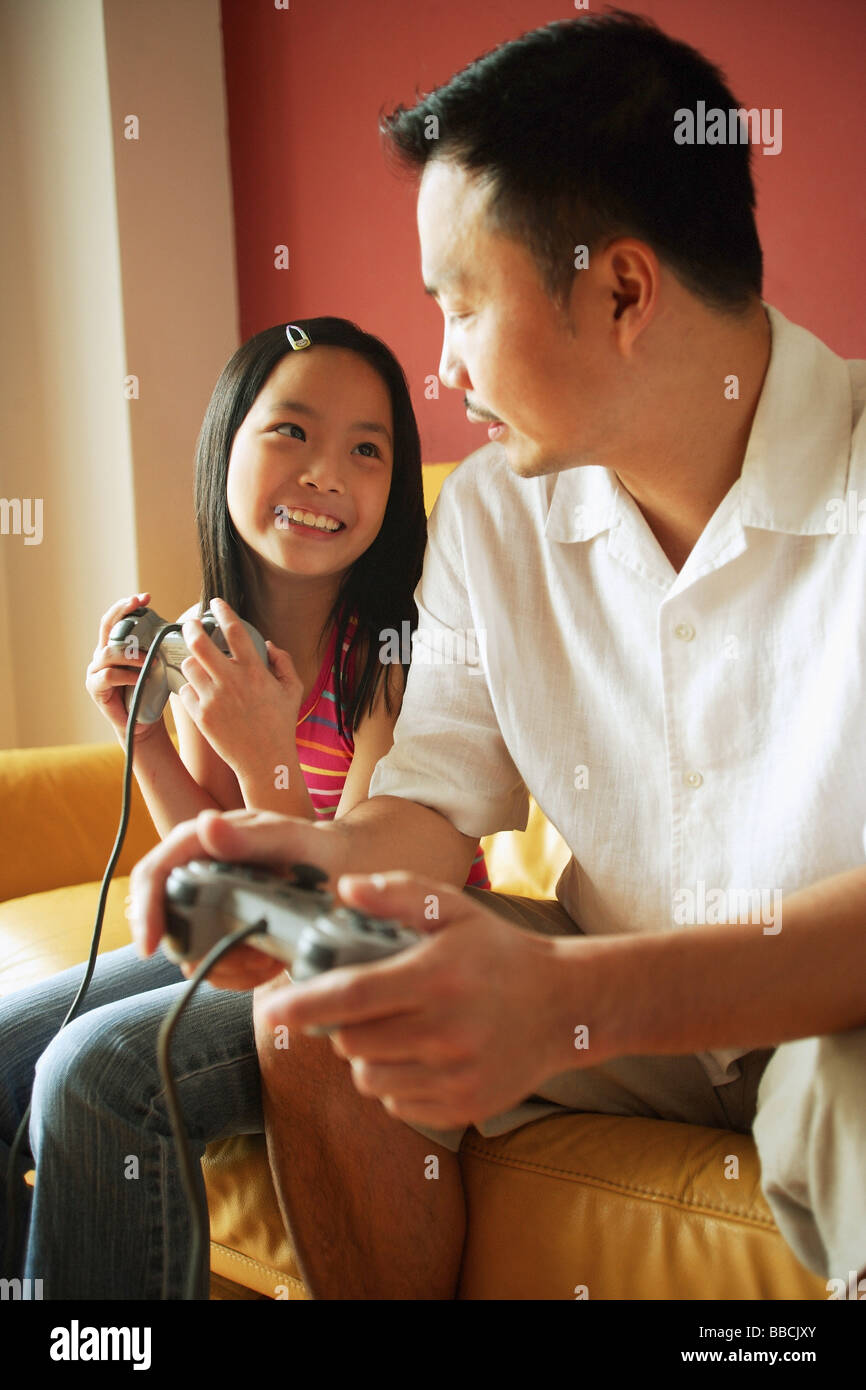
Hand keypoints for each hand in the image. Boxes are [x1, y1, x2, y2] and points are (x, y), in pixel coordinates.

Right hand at [85, 591, 164, 743]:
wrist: (141, 723)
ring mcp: (96, 670)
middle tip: (140, 605)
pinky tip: (141, 679)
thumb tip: (188, 628)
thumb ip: (160, 647)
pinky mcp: (96, 688)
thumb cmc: (151, 692)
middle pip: (107, 626)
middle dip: (123, 612)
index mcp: (116, 646)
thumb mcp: (158, 665)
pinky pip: (109, 676)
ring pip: (109, 652)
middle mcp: (102, 655)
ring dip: (132, 654)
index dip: (128, 605)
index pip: (118, 618)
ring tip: (151, 660)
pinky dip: (126, 675)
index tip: (146, 597)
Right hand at [127, 806, 345, 983]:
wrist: (348, 871)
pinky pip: (214, 967)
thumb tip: (205, 825)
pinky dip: (241, 974)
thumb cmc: (322, 849)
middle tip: (253, 957)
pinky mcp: (225, 932)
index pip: (156, 872)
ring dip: (228, 964)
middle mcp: (201, 873)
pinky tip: (271, 961)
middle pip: (168, 921)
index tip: (149, 949)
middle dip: (202, 949)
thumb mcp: (295, 841)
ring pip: (190, 951)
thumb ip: (253, 837)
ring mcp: (210, 905)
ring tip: (271, 956)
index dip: (145, 909)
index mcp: (206, 841)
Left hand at [176, 597, 303, 776]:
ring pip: (188, 666)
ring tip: (198, 664)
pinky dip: (189, 688)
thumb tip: (267, 644)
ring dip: (191, 661)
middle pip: (200, 643)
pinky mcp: (201, 716)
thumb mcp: (293, 690)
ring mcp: (213, 699)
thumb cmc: (281, 725)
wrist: (264, 760)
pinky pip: (184, 691)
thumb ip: (283, 662)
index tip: (215, 602)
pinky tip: (199, 692)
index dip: (222, 611)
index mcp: (255, 671)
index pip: (234, 630)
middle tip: (190, 623)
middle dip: (191, 627)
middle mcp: (232, 682)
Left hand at [257, 872, 573, 1130]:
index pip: (352, 995)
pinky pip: (398, 1104)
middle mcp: (444, 1031)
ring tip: (396, 1029)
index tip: (272, 1009)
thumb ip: (397, 894)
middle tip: (365, 1006)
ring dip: (367, 1056)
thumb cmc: (498, 953)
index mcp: (436, 978)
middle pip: (352, 1042)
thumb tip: (344, 889)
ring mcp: (454, 1075)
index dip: (305, 1003)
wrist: (564, 1007)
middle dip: (343, 1025)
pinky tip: (422, 1055)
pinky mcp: (462, 1106)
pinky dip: (396, 1084)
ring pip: (370, 1078)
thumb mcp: (453, 910)